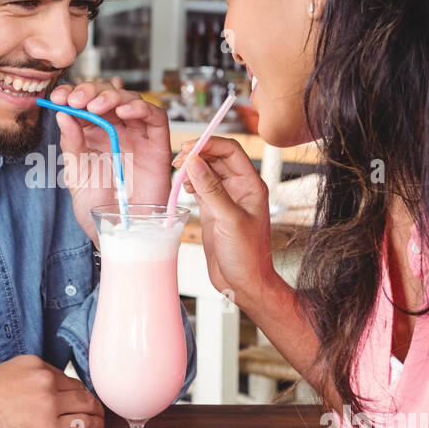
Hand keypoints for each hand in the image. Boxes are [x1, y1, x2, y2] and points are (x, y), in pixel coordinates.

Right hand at [0, 354, 104, 427]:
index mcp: (32, 364)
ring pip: (86, 406)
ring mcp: (48, 404)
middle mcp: (44, 380)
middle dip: (89, 400)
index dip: (72, 390)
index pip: (63, 376)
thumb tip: (34, 394)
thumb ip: (22, 381)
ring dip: (96, 413)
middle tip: (96, 409)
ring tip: (101, 420)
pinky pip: (81, 427)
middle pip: (79, 389)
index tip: (77, 398)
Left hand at [48, 81, 171, 243]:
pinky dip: (142, 108)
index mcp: (92, 135)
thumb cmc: (98, 208)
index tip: (59, 96)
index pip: (83, 103)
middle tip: (77, 100)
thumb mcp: (77, 176)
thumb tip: (63, 114)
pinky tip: (125, 112)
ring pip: (130, 100)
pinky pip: (155, 117)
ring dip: (113, 96)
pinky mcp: (157, 144)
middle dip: (91, 91)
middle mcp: (115, 131)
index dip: (71, 93)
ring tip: (96, 106)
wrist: (119, 233)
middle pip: (107, 95)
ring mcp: (137, 136)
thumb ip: (72, 145)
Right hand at [175, 137, 277, 308]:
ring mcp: (226, 199)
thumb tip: (195, 163)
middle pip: (217, 158)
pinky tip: (183, 187)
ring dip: (192, 168)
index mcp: (251, 185)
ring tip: (177, 172)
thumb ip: (211, 190)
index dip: (210, 144)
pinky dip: (190, 183)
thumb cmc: (247, 256)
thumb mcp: (229, 220)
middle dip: (197, 155)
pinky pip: (201, 188)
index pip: (231, 151)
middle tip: (177, 161)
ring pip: (207, 172)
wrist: (245, 283)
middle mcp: (239, 188)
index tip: (189, 148)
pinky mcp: (214, 211)